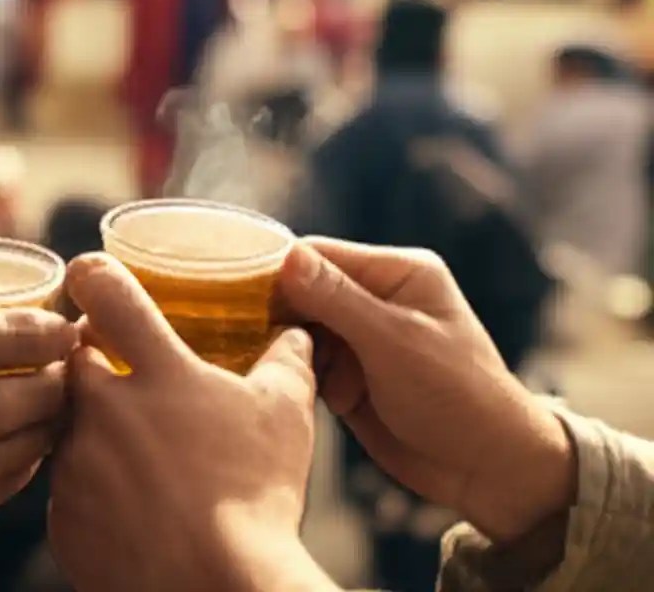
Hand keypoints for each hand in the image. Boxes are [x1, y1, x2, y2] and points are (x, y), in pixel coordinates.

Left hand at [48, 254, 335, 591]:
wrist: (216, 589)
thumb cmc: (256, 501)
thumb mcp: (285, 418)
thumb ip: (287, 363)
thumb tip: (297, 333)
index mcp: (159, 374)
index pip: (107, 295)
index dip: (92, 274)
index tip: (87, 273)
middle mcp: (103, 410)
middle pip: (71, 359)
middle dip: (89, 359)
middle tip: (121, 375)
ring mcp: (75, 465)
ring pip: (67, 426)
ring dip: (93, 430)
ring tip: (140, 458)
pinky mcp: (60, 518)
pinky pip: (66, 488)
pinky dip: (91, 489)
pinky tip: (129, 505)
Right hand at [278, 238, 575, 542]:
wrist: (488, 468)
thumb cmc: (457, 395)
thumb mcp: (394, 341)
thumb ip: (337, 299)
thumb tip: (284, 255)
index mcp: (397, 272)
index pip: (318, 255)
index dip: (277, 271)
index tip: (234, 293)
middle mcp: (378, 298)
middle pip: (303, 291)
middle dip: (280, 315)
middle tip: (249, 337)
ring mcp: (364, 338)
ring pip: (300, 330)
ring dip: (291, 350)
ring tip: (291, 372)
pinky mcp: (352, 375)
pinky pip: (309, 364)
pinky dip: (301, 375)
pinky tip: (305, 392)